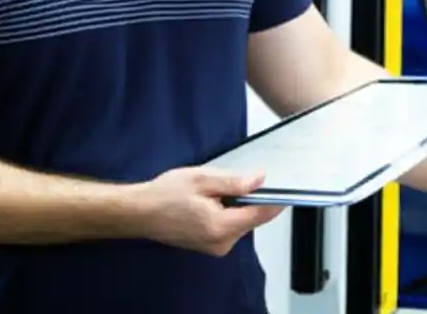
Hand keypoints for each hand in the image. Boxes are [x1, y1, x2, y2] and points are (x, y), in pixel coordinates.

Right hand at [133, 166, 283, 255]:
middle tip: (239, 179)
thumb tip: (260, 180)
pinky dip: (228, 213)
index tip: (287, 188)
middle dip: (252, 200)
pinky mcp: (210, 246)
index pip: (260, 215)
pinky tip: (212, 201)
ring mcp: (215, 247)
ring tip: (215, 191)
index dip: (275, 201)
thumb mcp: (202, 179)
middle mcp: (221, 242)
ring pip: (241, 223)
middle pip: (252, 219)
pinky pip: (230, 227)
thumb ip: (234, 182)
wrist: (139, 212)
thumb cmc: (165, 194)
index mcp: (220, 227)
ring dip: (238, 206)